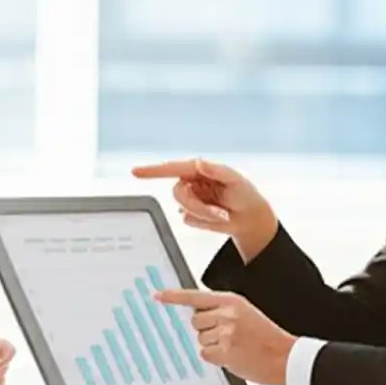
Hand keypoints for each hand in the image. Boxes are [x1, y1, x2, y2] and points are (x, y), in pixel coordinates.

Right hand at [132, 158, 277, 261]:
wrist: (250, 218)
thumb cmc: (245, 194)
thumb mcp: (235, 179)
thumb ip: (217, 170)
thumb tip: (199, 162)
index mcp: (197, 170)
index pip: (171, 169)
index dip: (152, 171)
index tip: (135, 172)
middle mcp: (191, 183)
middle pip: (178, 194)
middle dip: (198, 205)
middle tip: (218, 212)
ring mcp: (190, 199)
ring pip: (183, 208)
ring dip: (204, 214)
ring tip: (221, 214)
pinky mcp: (191, 215)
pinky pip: (189, 220)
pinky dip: (204, 222)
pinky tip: (217, 218)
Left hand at [154, 289, 294, 384]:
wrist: (284, 356)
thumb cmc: (265, 336)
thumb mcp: (245, 312)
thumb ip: (221, 310)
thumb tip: (197, 315)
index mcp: (231, 301)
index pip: (195, 296)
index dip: (173, 297)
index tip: (156, 295)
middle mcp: (226, 314)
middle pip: (195, 321)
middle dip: (205, 329)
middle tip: (225, 335)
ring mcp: (225, 333)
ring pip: (200, 339)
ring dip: (212, 345)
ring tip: (234, 346)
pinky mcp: (224, 351)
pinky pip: (205, 354)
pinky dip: (216, 357)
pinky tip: (233, 356)